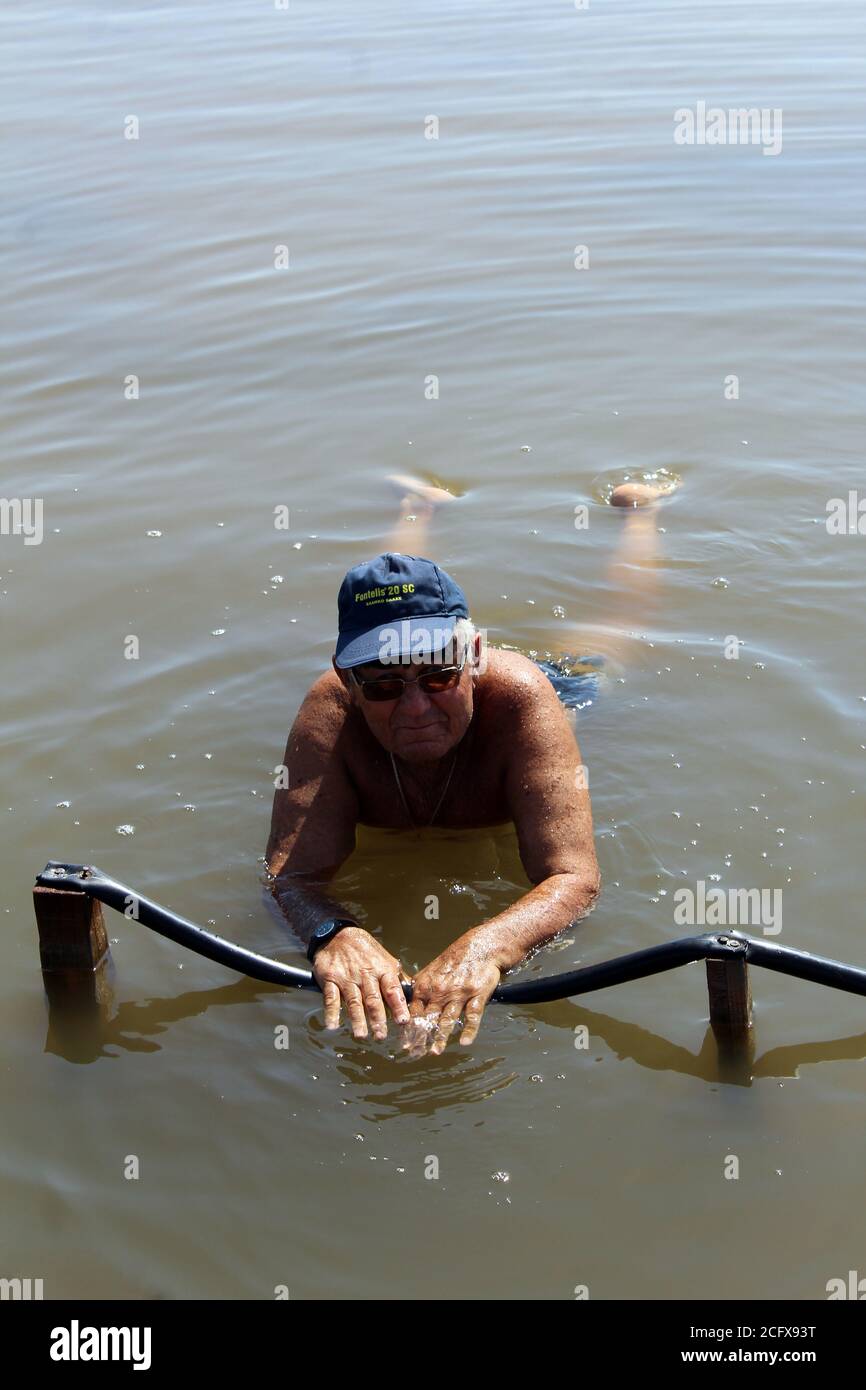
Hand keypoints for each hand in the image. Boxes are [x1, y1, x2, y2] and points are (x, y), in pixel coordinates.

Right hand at [312, 928, 410, 1040]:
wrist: (339, 935)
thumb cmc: (366, 951)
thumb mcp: (385, 959)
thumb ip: (396, 977)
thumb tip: (412, 994)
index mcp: (382, 970)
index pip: (393, 990)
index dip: (398, 1006)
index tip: (403, 1021)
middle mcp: (366, 975)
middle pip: (373, 999)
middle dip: (378, 1019)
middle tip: (381, 1036)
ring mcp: (347, 977)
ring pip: (354, 1000)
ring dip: (357, 1019)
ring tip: (361, 1035)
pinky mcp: (331, 979)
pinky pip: (331, 997)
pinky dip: (331, 1011)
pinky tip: (333, 1025)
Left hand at [403, 933, 501, 1057]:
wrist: (481, 947)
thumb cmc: (456, 959)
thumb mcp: (432, 969)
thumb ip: (420, 986)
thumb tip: (406, 1002)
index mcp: (426, 984)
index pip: (414, 1011)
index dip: (409, 1028)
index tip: (405, 1043)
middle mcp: (440, 990)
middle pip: (428, 1018)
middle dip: (421, 1037)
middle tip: (415, 1053)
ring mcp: (459, 993)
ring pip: (447, 1019)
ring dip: (440, 1037)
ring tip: (435, 1052)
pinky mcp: (477, 994)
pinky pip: (472, 1015)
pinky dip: (469, 1030)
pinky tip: (465, 1042)